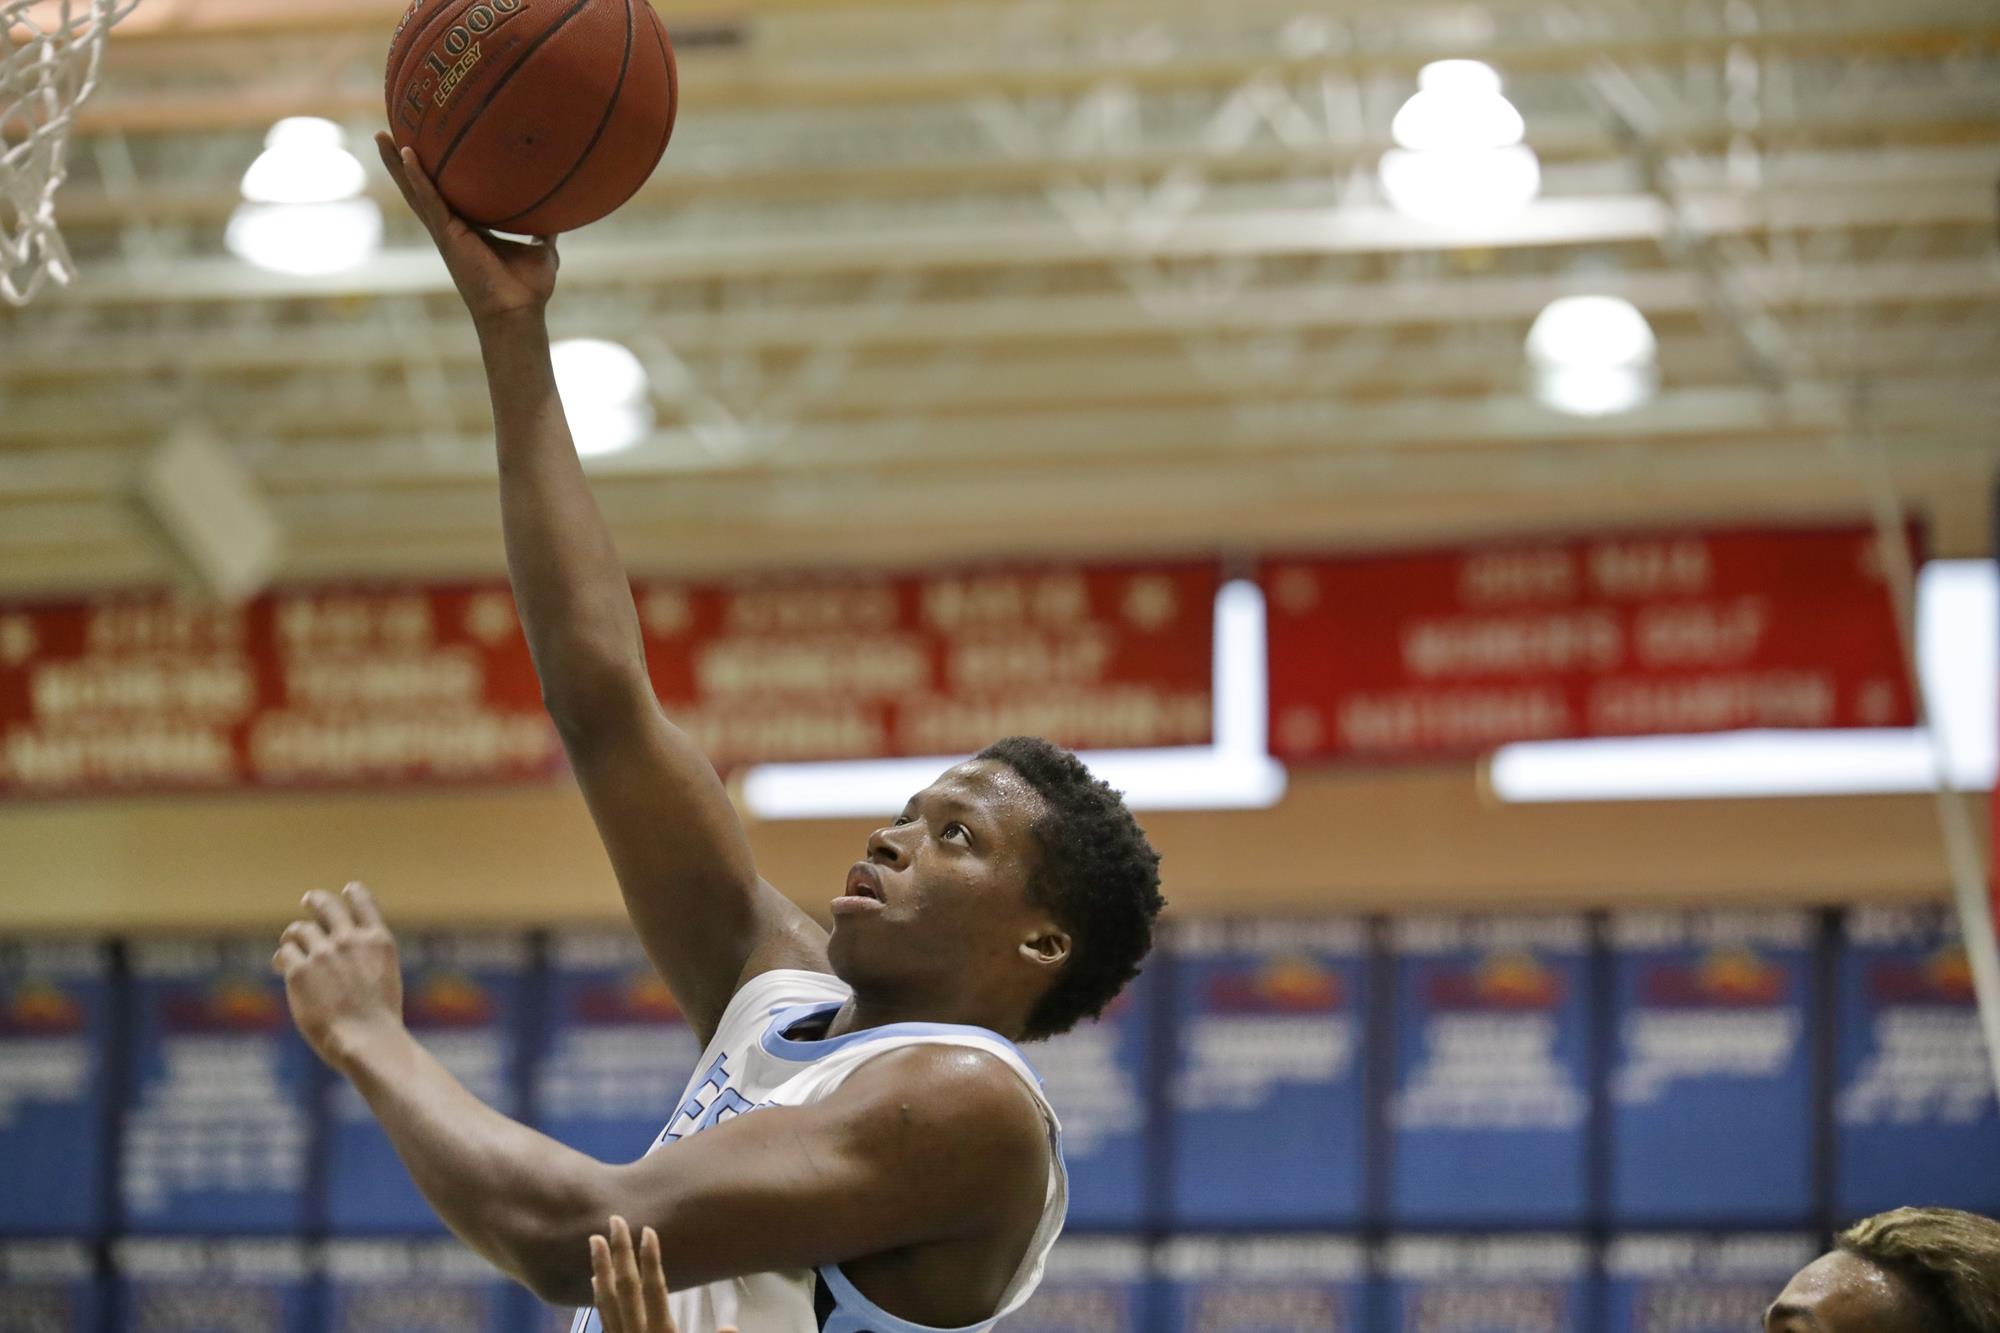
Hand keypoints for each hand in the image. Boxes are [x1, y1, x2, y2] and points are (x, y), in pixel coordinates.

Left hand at [272, 883, 404, 1071]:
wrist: (367, 1039)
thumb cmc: (380, 1019)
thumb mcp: (386, 976)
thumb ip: (367, 958)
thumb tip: (344, 952)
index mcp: (377, 940)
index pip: (363, 901)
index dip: (353, 893)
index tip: (347, 890)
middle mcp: (349, 940)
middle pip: (326, 905)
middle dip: (315, 900)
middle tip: (308, 900)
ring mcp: (323, 954)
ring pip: (299, 929)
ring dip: (294, 935)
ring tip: (290, 942)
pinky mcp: (299, 972)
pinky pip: (285, 954)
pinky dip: (282, 958)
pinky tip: (280, 966)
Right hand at [375, 131, 559, 323]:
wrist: (519, 312)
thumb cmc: (528, 289)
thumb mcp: (542, 250)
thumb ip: (546, 230)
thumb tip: (563, 211)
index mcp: (469, 228)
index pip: (445, 193)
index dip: (432, 172)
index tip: (422, 144)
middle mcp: (451, 227)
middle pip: (419, 188)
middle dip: (401, 162)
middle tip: (386, 132)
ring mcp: (446, 231)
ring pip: (414, 191)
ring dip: (397, 164)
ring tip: (380, 136)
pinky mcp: (447, 236)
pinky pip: (429, 201)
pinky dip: (417, 179)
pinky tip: (407, 155)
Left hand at [589, 1216, 738, 1332]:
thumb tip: (731, 1329)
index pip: (654, 1290)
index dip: (652, 1260)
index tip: (648, 1231)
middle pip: (625, 1288)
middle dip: (619, 1253)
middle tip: (613, 1221)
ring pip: (606, 1301)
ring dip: (600, 1269)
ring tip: (593, 1242)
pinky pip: (603, 1318)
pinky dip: (597, 1295)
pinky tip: (595, 1281)